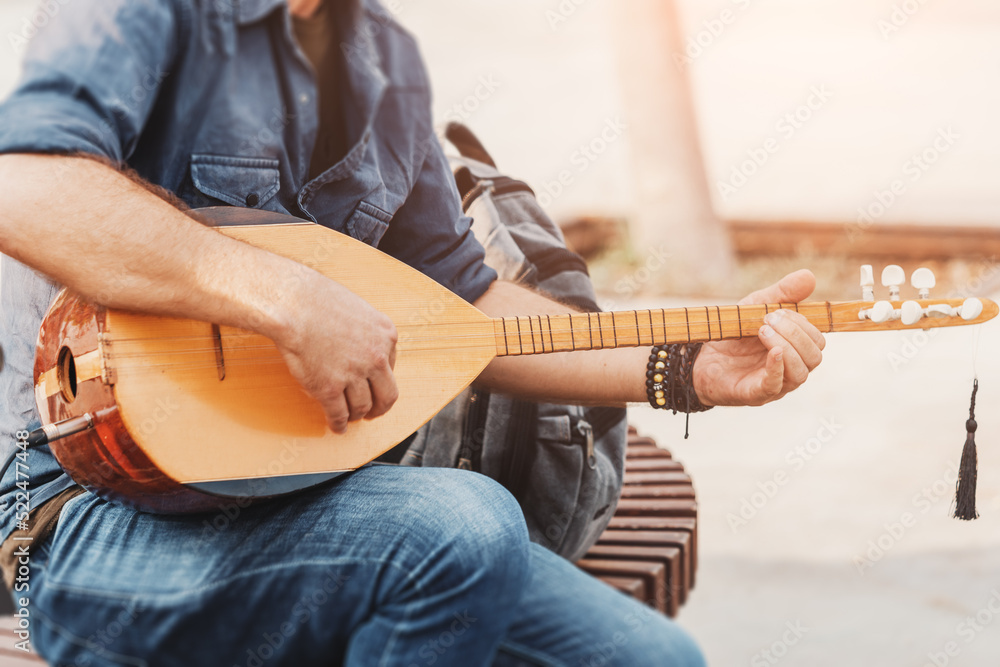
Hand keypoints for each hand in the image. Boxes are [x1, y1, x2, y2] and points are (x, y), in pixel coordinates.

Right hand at [270, 272, 398, 432]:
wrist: (292, 304)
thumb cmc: (316, 299)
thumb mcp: (356, 310)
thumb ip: (364, 332)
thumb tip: (359, 350)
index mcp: (386, 336)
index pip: (391, 367)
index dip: (380, 380)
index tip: (374, 386)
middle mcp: (376, 357)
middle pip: (387, 394)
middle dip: (380, 407)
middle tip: (373, 412)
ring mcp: (354, 375)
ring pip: (362, 407)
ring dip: (357, 415)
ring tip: (350, 418)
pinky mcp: (329, 389)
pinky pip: (339, 414)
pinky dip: (339, 424)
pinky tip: (337, 427)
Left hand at [693, 269, 824, 406]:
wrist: (700, 357)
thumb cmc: (734, 334)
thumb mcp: (756, 307)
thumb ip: (782, 293)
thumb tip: (809, 275)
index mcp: (795, 350)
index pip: (817, 341)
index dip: (803, 324)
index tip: (776, 311)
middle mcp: (791, 370)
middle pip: (814, 357)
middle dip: (795, 334)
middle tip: (767, 321)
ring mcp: (776, 385)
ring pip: (800, 373)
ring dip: (786, 347)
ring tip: (762, 331)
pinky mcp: (756, 394)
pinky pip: (775, 385)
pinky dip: (777, 368)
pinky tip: (772, 351)